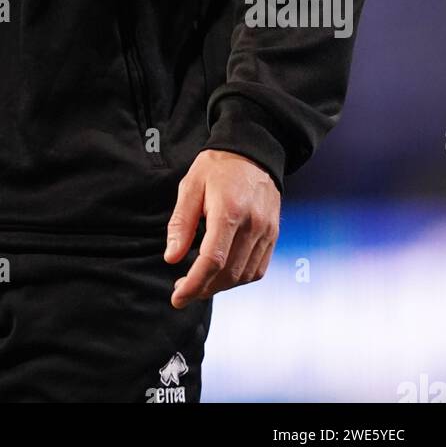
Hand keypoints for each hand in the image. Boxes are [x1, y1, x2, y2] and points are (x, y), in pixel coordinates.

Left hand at [164, 150, 279, 307]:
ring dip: (220, 286)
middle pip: (228, 273)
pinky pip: (258, 268)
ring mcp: (267, 231)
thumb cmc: (217, 167)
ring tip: (200, 283)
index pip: (212, 260)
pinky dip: (239, 278)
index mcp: (229, 211)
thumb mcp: (190, 186)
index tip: (178, 296)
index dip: (194, 284)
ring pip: (244, 275)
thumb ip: (181, 223)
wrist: (252, 150)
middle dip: (203, 289)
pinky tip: (222, 275)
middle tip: (183, 290)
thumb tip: (172, 257)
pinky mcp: (273, 234)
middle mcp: (252, 225)